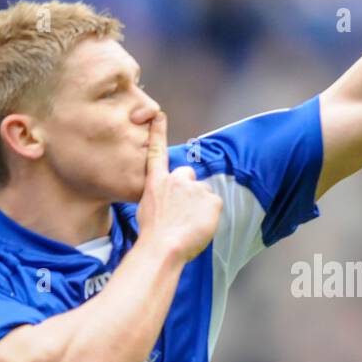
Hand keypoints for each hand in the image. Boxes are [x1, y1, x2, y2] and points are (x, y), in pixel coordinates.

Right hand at [135, 112, 222, 261]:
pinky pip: (215, 205)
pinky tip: (199, 226)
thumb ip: (159, 197)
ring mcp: (195, 187)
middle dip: (189, 188)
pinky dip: (210, 215)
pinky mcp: (211, 198)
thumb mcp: (147, 210)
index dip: (158, 132)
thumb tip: (169, 201)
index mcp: (157, 182)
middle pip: (188, 176)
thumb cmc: (152, 235)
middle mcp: (176, 179)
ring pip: (203, 193)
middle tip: (184, 211)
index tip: (158, 115)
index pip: (157, 152)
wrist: (162, 246)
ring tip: (189, 224)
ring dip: (200, 205)